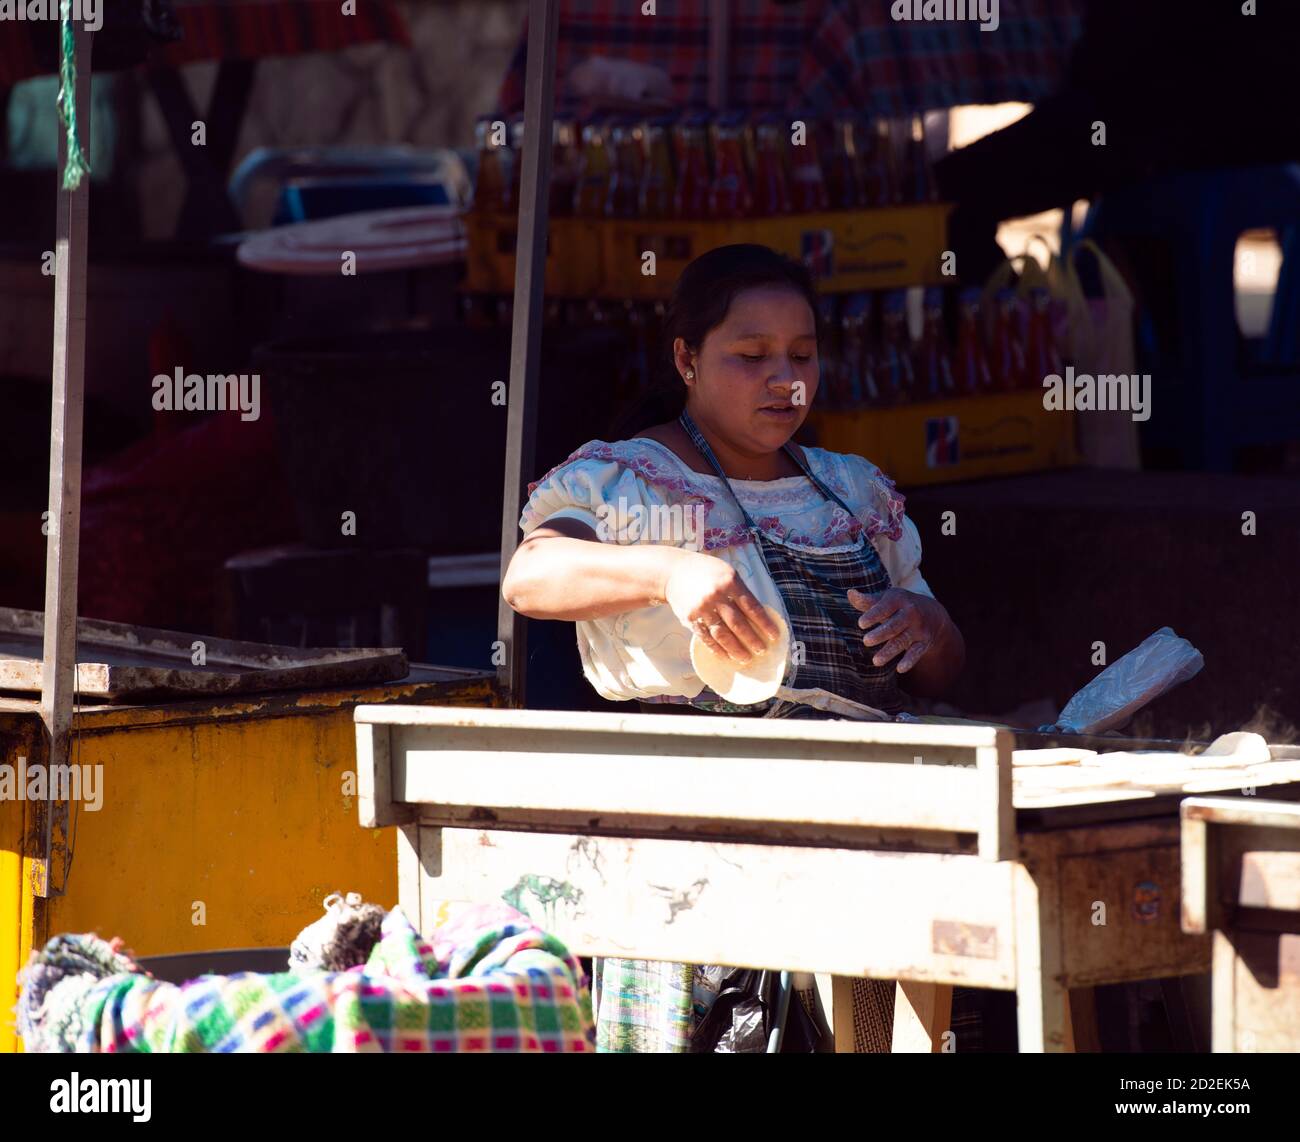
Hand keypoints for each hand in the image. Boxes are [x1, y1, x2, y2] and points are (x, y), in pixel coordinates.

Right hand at [664, 551, 780, 664]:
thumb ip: (740, 592)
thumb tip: (758, 617)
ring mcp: (702, 608)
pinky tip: (726, 657)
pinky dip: (717, 649)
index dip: (765, 624)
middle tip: (762, 651)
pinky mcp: (690, 619)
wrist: (674, 572)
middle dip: (752, 640)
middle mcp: (716, 596)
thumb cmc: (707, 572)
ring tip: (745, 659)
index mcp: (730, 582)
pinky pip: (706, 638)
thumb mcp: (727, 573)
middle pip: (738, 623)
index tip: (774, 636)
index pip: (752, 607)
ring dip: (735, 649)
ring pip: (722, 634)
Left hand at [849, 587, 948, 673]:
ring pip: (903, 641)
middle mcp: (910, 613)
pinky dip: (910, 661)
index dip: (873, 615)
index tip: (861, 624)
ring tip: (876, 661)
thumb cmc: (898, 606)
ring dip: (890, 651)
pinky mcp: (924, 642)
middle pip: (894, 625)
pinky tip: (900, 669)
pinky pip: (917, 652)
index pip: (885, 607)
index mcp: (898, 599)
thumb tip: (850, 593)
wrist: (932, 612)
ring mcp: (918, 628)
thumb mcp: (885, 599)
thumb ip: (867, 600)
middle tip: (866, 641)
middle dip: (881, 634)